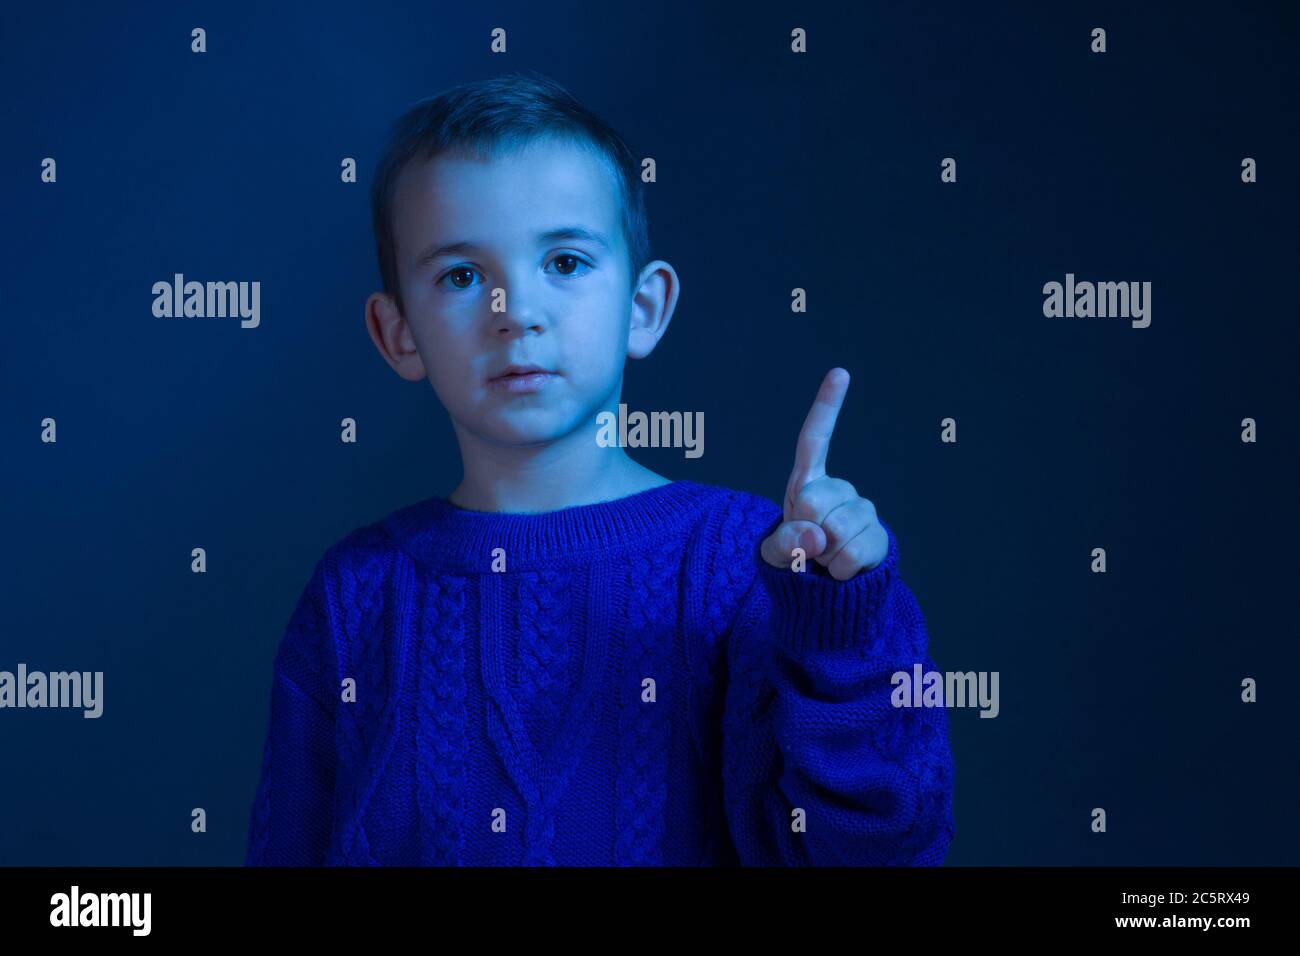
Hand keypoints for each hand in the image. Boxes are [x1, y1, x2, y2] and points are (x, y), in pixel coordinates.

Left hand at [759, 368, 888, 580]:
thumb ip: (784, 543)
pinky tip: (841, 570)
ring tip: (824, 558)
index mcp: (808, 482)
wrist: (825, 590)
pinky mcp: (879, 537)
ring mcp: (863, 510)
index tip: (841, 373)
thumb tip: (816, 536)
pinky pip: (851, 555)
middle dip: (801, 531)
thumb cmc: (794, 559)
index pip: (815, 440)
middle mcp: (840, 488)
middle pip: (811, 503)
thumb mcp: (775, 553)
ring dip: (821, 556)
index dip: (827, 407)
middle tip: (807, 545)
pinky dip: (838, 571)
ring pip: (834, 532)